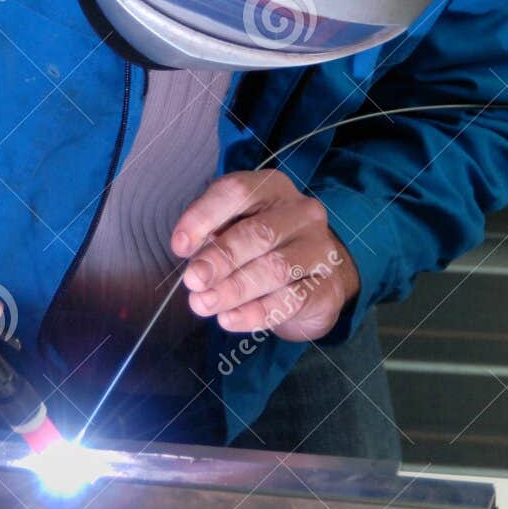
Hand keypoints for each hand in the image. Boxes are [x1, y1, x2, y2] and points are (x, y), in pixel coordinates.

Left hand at [171, 170, 358, 341]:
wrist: (317, 280)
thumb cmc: (265, 250)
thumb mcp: (236, 232)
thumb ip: (213, 236)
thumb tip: (188, 252)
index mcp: (271, 189)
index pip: (236, 191)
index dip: (203, 217)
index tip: (180, 246)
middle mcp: (300, 213)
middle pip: (257, 233)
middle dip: (220, 259)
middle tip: (193, 281)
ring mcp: (319, 248)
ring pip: (275, 268)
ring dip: (234, 289)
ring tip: (204, 304)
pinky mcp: (327, 286)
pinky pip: (291, 300)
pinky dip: (256, 312)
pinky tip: (230, 319)